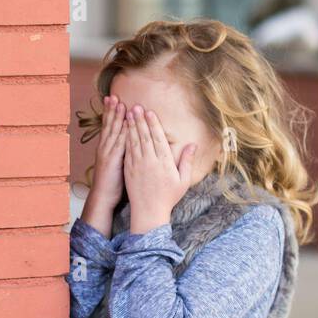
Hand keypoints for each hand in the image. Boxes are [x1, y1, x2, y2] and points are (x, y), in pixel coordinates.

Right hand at [80, 95, 128, 235]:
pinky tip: (125, 124)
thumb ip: (123, 152)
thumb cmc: (113, 183)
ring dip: (115, 117)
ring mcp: (108, 153)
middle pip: (109, 125)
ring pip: (112, 131)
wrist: (103, 197)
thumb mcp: (118, 164)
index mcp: (108, 148)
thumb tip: (132, 144)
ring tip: (118, 103)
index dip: (112, 114)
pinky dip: (121, 133)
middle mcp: (106, 148)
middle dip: (112, 110)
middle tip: (114, 96)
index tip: (116, 100)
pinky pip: (118, 144)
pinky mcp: (112, 160)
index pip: (110, 127)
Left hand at [123, 105, 195, 234]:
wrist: (149, 211)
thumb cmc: (168, 196)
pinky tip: (124, 130)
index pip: (158, 138)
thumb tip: (193, 144)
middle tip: (136, 106)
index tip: (150, 112)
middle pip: (144, 136)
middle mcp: (150, 161)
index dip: (153, 124)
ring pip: (134, 141)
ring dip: (131, 126)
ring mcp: (137, 165)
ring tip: (129, 113)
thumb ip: (187, 161)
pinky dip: (125, 139)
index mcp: (164, 162)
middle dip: (140, 120)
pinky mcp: (129, 169)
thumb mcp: (183, 180)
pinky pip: (127, 150)